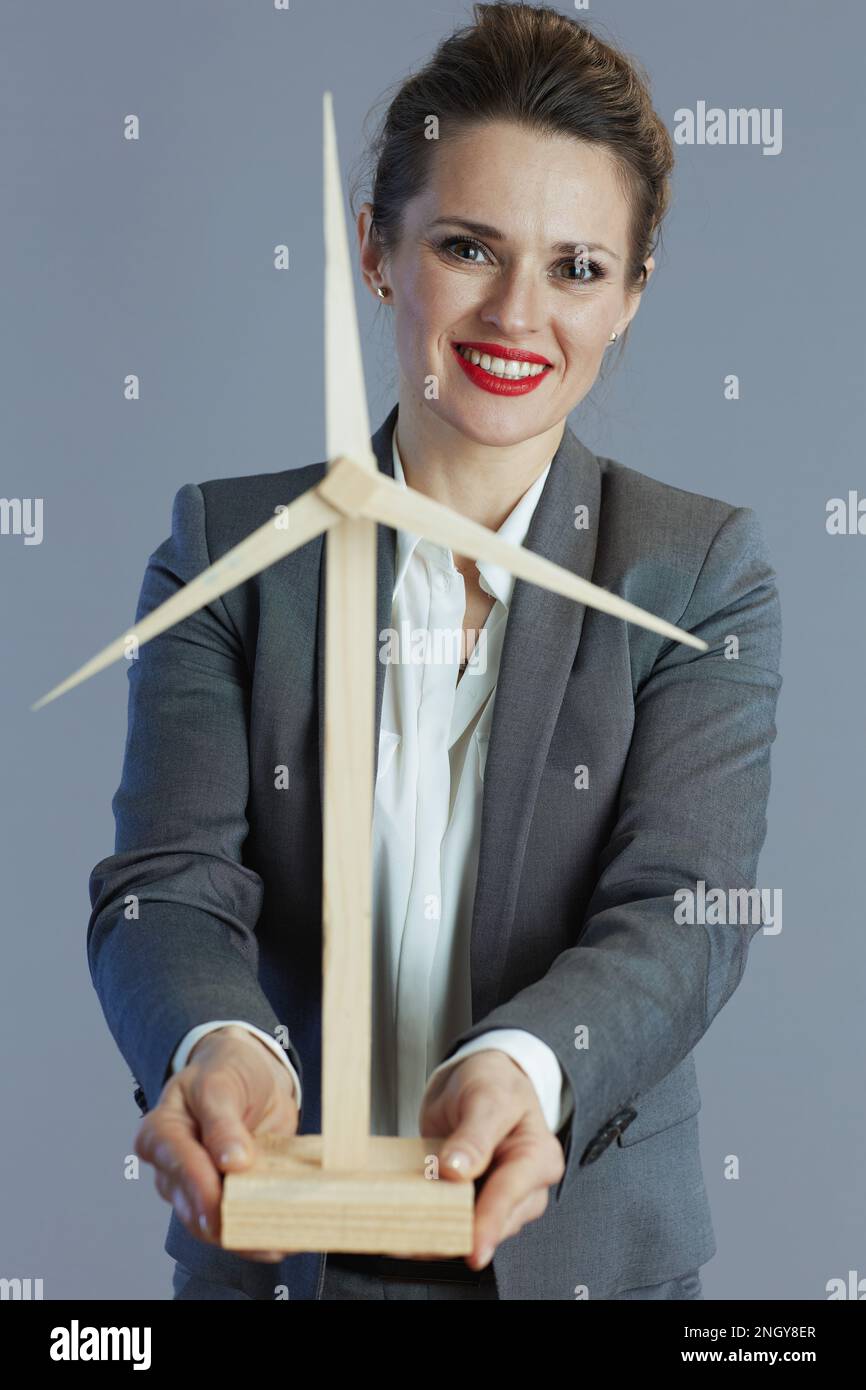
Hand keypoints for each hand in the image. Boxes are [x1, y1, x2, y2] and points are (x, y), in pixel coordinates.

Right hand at [134, 1025, 299, 1262]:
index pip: (177, 1163)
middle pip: (193, 1206)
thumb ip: (222, 1122)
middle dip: (227, 1222)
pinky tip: (282, 1241)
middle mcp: (173, 1169)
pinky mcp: (227, 1200)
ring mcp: (199, 1190)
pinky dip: (259, 1235)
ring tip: (278, 1240)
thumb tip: (230, 1161)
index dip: (199, 1187)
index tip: (221, 1205)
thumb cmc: (225, 1072)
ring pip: (215, 1226)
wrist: (251, 1074)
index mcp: (160, 1133)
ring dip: (247, 1236)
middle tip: (260, 1233)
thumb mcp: (221, 1085)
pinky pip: (237, 1226)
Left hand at [419, 1050, 565, 1271]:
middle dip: (460, 1232)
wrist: (476, 1076)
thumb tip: (456, 1171)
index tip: (473, 1248)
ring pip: (473, 1228)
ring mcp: (498, 1197)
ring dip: (441, 1234)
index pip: (512, 1194)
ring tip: (407, 1241)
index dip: (490, 1222)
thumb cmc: (493, 1081)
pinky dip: (432, 1226)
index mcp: (538, 1157)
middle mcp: (524, 1185)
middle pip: (493, 1220)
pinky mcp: (472, 1202)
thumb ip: (474, 1135)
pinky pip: (455, 1221)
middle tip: (423, 1244)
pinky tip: (409, 1233)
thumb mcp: (486, 1097)